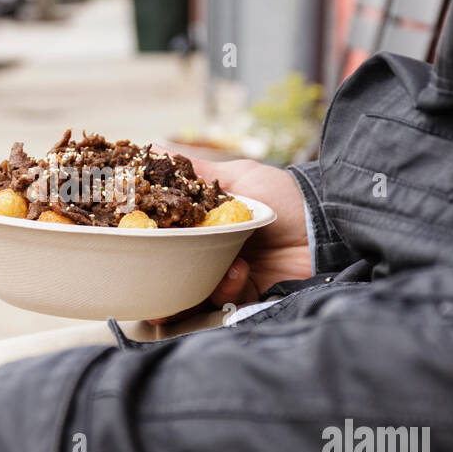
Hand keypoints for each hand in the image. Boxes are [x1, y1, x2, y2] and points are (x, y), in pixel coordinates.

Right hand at [151, 156, 312, 321]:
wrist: (327, 227)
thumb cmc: (284, 196)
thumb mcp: (238, 176)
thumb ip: (194, 169)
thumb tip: (153, 148)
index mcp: (203, 224)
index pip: (164, 235)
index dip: (144, 241)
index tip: (125, 242)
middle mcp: (209, 251)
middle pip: (169, 270)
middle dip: (154, 280)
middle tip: (145, 281)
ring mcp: (225, 276)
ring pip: (189, 293)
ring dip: (188, 287)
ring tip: (203, 272)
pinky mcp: (244, 297)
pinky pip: (219, 303)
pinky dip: (224, 289)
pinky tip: (240, 272)